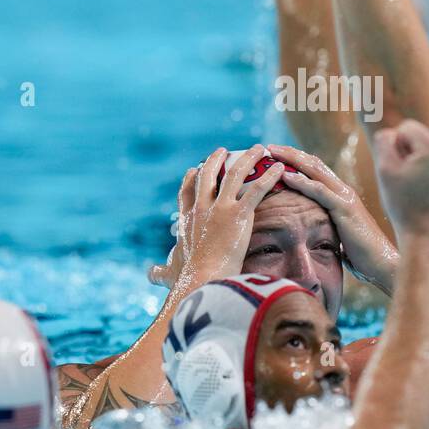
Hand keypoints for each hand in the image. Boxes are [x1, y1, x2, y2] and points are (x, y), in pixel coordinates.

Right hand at [147, 146, 284, 293]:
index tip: (194, 169)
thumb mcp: (171, 271)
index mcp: (186, 220)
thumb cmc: (188, 280)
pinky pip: (257, 189)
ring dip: (248, 158)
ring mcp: (220, 208)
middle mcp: (202, 209)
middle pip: (207, 175)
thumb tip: (150, 275)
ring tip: (259, 148)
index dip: (190, 179)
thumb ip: (160, 272)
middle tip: (222, 151)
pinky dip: (269, 176)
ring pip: (235, 174)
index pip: (185, 193)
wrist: (202, 279)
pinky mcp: (239, 213)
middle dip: (215, 160)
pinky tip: (279, 168)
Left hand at [268, 143, 398, 290]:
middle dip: (290, 153)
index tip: (277, 155)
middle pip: (313, 163)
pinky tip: (285, 176)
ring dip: (291, 159)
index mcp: (341, 195)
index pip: (316, 170)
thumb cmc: (363, 255)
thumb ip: (328, 227)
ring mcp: (345, 197)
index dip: (297, 160)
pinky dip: (301, 181)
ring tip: (272, 152)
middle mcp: (343, 191)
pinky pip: (319, 190)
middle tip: (269, 146)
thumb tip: (313, 234)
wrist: (384, 263)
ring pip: (314, 170)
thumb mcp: (340, 236)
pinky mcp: (345, 208)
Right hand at [373, 120, 428, 238]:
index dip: (396, 147)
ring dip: (421, 160)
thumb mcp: (384, 170)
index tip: (399, 170)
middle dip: (410, 153)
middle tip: (408, 181)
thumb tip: (392, 132)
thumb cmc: (404, 204)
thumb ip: (383, 140)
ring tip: (418, 186)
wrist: (428, 235)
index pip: (406, 128)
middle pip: (420, 136)